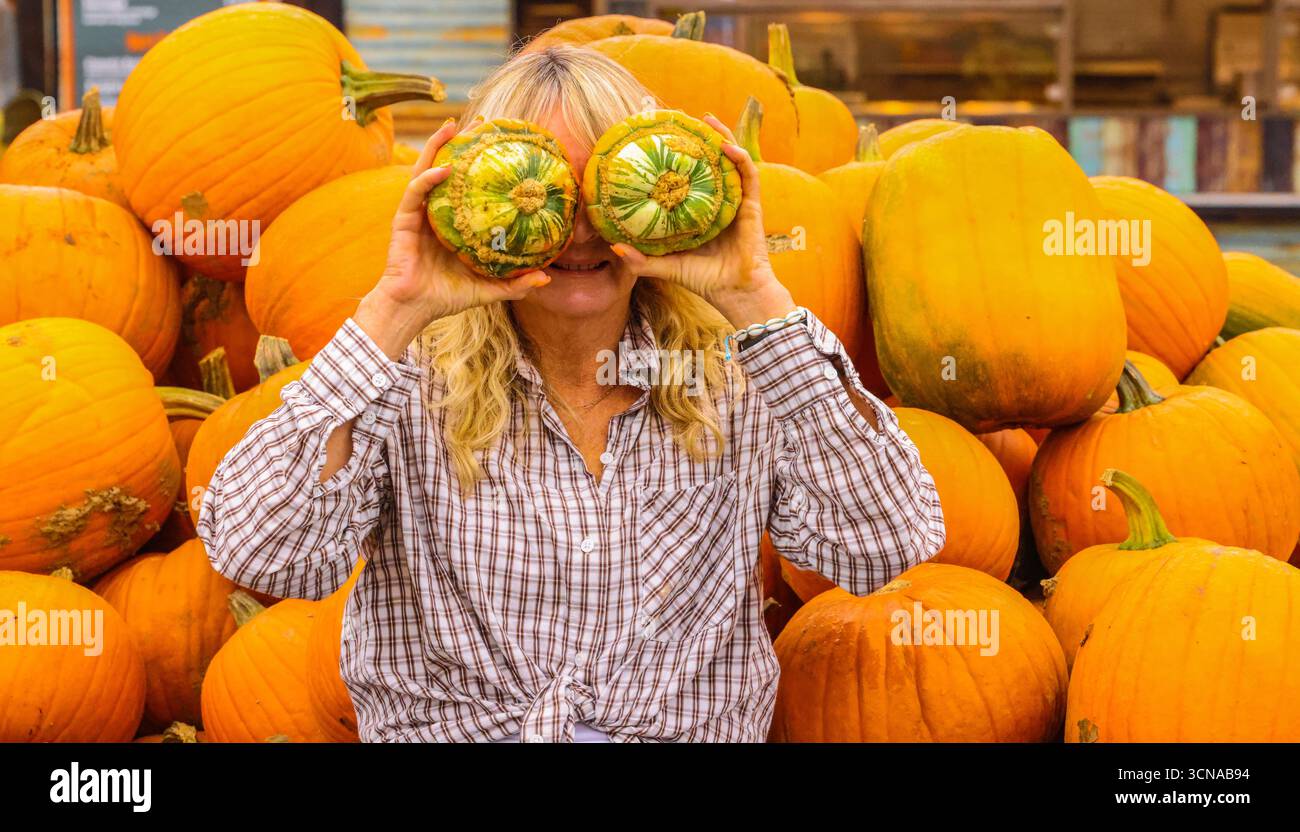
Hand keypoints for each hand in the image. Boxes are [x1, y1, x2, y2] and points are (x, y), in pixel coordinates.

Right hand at [354, 117, 551, 359]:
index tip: (498, 143)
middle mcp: (435, 211)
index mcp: (453, 222)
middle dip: (458, 143)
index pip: (465, 185)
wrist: (414, 309)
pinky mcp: (404, 219)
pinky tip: (445, 167)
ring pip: (426, 169)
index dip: (478, 163)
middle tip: (479, 121)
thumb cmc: (446, 297)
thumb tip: (546, 277)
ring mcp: (418, 213)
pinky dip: (429, 177)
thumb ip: (515, 283)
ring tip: (452, 126)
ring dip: (437, 145)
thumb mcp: (488, 289)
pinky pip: (416, 192)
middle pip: (445, 168)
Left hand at [609, 114, 795, 328]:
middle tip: (683, 118)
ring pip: (732, 160)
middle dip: (700, 138)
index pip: (690, 176)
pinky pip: (748, 175)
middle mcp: (718, 202)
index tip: (661, 139)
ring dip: (722, 136)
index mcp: (700, 212)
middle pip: (711, 162)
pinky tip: (725, 144)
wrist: (735, 293)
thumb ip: (641, 259)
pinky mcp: (752, 205)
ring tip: (706, 119)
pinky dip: (739, 157)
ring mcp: (736, 201)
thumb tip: (613, 246)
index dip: (679, 157)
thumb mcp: (666, 266)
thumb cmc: (704, 281)